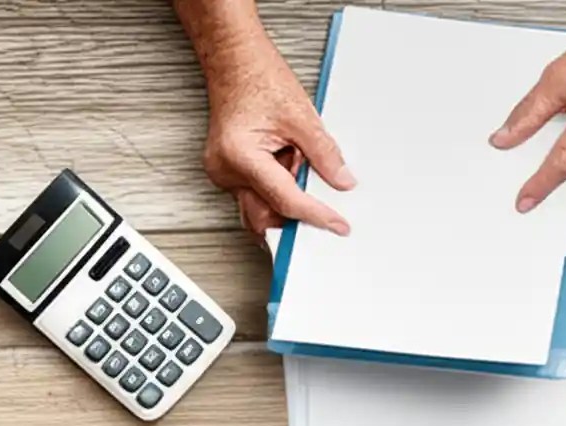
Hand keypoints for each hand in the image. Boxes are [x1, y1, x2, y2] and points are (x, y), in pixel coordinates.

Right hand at [190, 3, 354, 235]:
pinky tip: (286, 161)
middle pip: (265, 216)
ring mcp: (223, 172)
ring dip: (285, 197)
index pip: (285, 200)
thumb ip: (325, 154)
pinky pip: (256, 193)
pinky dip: (276, 186)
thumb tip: (342, 182)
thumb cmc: (258, 79)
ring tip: (296, 160)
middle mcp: (226, 170)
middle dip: (295, 214)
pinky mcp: (229, 171)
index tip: (337, 225)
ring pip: (260, 207)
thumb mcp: (301, 117)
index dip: (316, 215)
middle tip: (324, 209)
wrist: (235, 61)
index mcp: (241, 155)